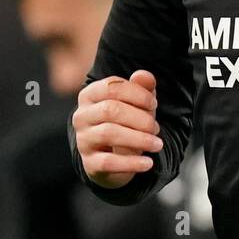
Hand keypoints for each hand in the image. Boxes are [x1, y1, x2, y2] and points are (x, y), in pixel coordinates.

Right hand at [71, 69, 163, 189]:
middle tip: (156, 128)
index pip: (112, 87)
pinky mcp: (89, 163)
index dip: (137, 94)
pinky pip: (108, 162)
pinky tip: (148, 163)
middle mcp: (81, 116)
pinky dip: (131, 163)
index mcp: (89, 95)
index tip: (154, 104)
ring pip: (109, 134)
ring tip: (157, 144)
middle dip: (140, 118)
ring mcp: (83, 140)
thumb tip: (144, 75)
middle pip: (110, 109)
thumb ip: (142, 87)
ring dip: (139, 139)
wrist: (112, 157)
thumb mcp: (136, 103)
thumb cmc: (126, 122)